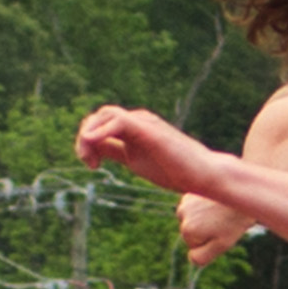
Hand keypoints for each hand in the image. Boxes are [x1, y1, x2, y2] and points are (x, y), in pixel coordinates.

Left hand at [74, 105, 215, 193]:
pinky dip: (102, 130)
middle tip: (89, 164)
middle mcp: (138, 120)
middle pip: (99, 116)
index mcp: (133, 128)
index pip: (100, 123)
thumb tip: (94, 150)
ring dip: (89, 134)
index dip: (86, 142)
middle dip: (84, 138)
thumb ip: (116, 152)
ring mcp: (144, 122)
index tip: (92, 166)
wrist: (203, 174)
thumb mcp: (135, 162)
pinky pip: (119, 121)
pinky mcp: (150, 130)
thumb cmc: (175, 170)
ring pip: (106, 114)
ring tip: (90, 160)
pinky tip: (92, 144)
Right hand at [177, 193, 254, 266]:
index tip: (222, 233)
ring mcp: (185, 201)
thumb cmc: (235, 221)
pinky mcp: (190, 191)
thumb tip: (191, 259)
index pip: (194, 247)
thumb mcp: (222, 245)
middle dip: (206, 230)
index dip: (210, 243)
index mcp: (187, 230)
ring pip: (193, 219)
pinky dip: (204, 206)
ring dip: (205, 218)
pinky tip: (217, 202)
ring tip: (221, 212)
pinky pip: (195, 207)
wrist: (244, 191)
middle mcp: (181, 215)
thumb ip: (202, 257)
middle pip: (192, 232)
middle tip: (223, 222)